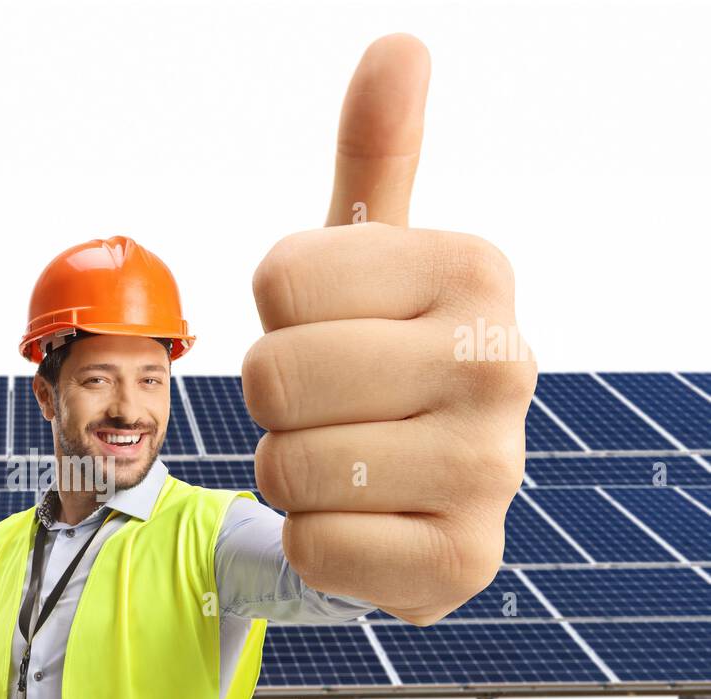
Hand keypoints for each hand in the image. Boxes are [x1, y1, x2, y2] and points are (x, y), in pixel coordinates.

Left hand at [244, 33, 536, 625]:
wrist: (415, 493)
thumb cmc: (373, 361)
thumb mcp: (366, 263)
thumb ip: (374, 162)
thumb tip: (398, 46)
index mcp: (476, 270)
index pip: (279, 283)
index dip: (275, 318)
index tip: (329, 331)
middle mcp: (505, 363)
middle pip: (274, 376)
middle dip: (274, 404)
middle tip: (328, 410)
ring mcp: (494, 473)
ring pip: (287, 467)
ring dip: (291, 473)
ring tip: (349, 464)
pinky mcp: (465, 565)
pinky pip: (314, 548)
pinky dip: (314, 544)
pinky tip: (367, 525)